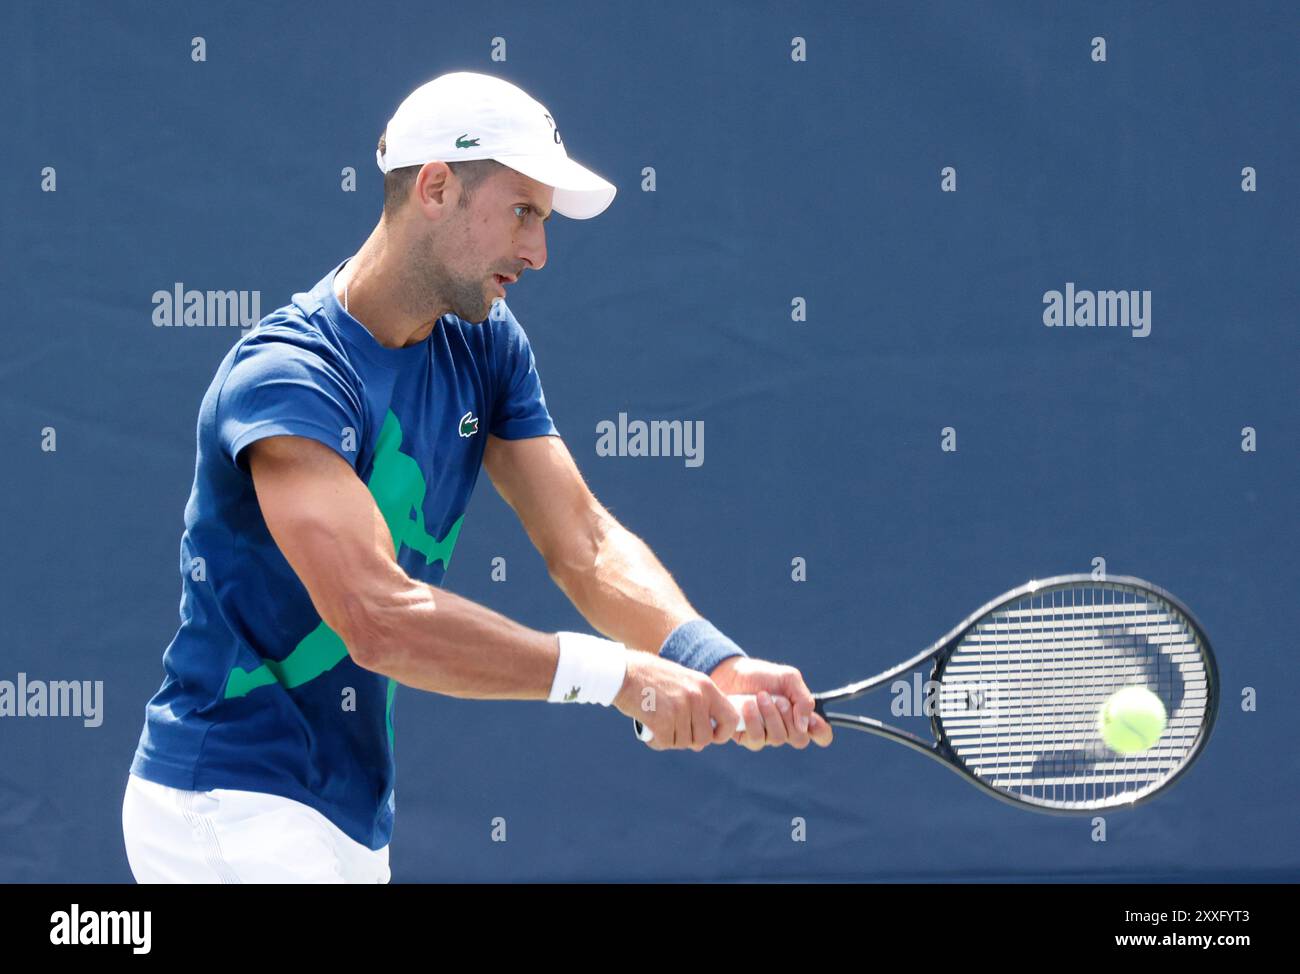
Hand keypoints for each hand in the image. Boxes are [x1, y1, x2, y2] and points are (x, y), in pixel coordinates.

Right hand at [614, 652, 740, 750]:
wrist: (624, 671)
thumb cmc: (652, 677)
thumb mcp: (684, 682)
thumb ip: (699, 704)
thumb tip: (706, 739)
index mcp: (706, 687)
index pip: (731, 718)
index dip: (722, 733)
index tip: (711, 736)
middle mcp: (696, 697)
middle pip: (704, 738)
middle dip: (689, 740)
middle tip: (674, 730)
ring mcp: (680, 709)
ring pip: (683, 743)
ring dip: (670, 739)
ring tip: (658, 724)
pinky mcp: (662, 719)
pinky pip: (665, 743)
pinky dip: (656, 741)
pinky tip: (650, 729)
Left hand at [709, 656, 833, 750]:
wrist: (730, 673)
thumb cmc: (761, 675)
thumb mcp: (788, 678)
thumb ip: (804, 699)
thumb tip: (806, 725)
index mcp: (800, 714)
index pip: (821, 734)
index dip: (822, 732)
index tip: (813, 722)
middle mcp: (786, 728)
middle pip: (800, 740)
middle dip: (789, 717)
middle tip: (779, 700)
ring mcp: (767, 735)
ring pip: (778, 739)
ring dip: (770, 716)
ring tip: (760, 697)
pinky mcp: (748, 738)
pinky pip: (757, 740)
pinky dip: (754, 721)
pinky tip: (747, 706)